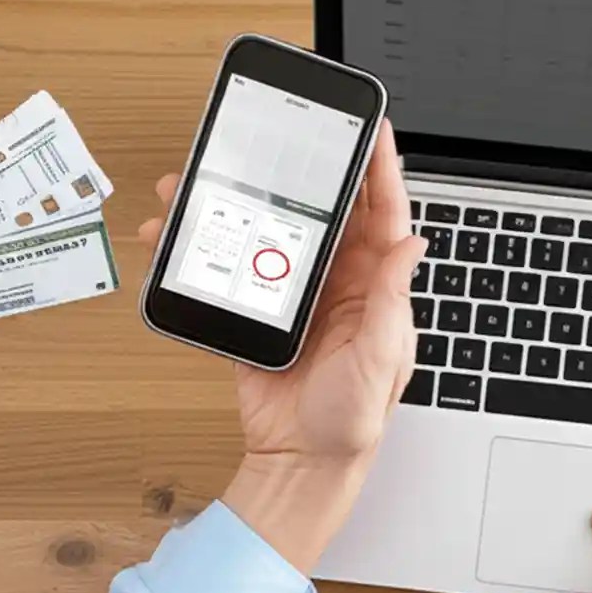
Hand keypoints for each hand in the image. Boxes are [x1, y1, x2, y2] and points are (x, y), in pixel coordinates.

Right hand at [138, 118, 425, 570]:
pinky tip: (178, 231)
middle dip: (298, 169)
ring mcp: (298, 293)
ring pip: (270, 228)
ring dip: (239, 200)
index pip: (382, 214)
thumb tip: (412, 245)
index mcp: (374, 286)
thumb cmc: (351, 422)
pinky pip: (234, 265)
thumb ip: (389, 300)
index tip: (373, 128)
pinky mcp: (260, 309)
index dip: (379, 169)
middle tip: (275, 136)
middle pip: (322, 209)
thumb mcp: (380, 359)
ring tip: (205, 177)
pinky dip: (205, 246)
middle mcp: (338, 281)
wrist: (300, 463)